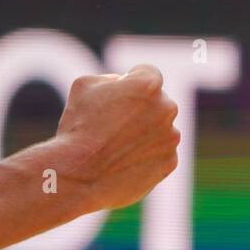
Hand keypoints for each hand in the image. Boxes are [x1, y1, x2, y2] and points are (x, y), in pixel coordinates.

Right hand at [52, 63, 180, 212]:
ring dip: (145, 132)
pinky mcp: (170, 162)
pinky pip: (161, 153)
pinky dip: (147, 156)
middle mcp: (166, 107)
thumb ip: (110, 78)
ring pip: (161, 128)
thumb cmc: (78, 127)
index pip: (147, 73)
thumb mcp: (85, 86)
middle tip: (114, 124)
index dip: (131, 81)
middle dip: (140, 108)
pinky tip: (124, 162)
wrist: (80, 175)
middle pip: (157, 101)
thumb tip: (122, 84)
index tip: (118, 95)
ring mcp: (171, 136)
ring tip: (116, 147)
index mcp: (148, 84)